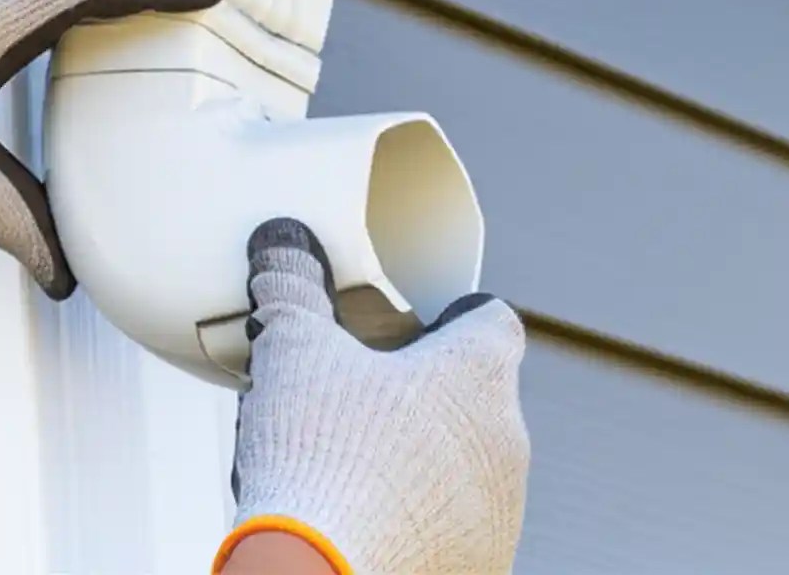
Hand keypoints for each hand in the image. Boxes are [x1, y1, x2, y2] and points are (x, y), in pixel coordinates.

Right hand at [217, 218, 530, 574]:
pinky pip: (457, 527)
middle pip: (476, 398)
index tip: (416, 329)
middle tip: (362, 403)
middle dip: (424, 397)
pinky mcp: (483, 564)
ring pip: (469, 467)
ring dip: (425, 461)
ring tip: (356, 470)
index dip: (454, 318)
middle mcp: (506, 442)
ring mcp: (500, 512)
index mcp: (476, 374)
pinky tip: (368, 522)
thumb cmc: (321, 461)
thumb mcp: (293, 354)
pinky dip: (421, 520)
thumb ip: (293, 290)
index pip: (493, 321)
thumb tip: (283, 246)